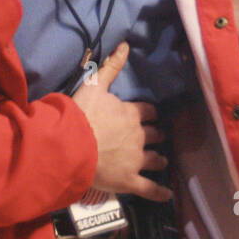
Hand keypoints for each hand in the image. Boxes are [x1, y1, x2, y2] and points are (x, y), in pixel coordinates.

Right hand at [71, 42, 170, 201]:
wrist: (71, 145)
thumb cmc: (81, 114)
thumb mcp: (94, 85)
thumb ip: (111, 66)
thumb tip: (125, 43)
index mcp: (131, 114)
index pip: (148, 112)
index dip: (149, 114)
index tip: (150, 116)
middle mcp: (138, 136)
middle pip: (154, 135)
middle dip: (155, 135)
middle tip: (155, 137)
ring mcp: (136, 160)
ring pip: (155, 159)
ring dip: (159, 159)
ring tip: (161, 160)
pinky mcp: (130, 180)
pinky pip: (149, 188)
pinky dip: (159, 192)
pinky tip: (167, 194)